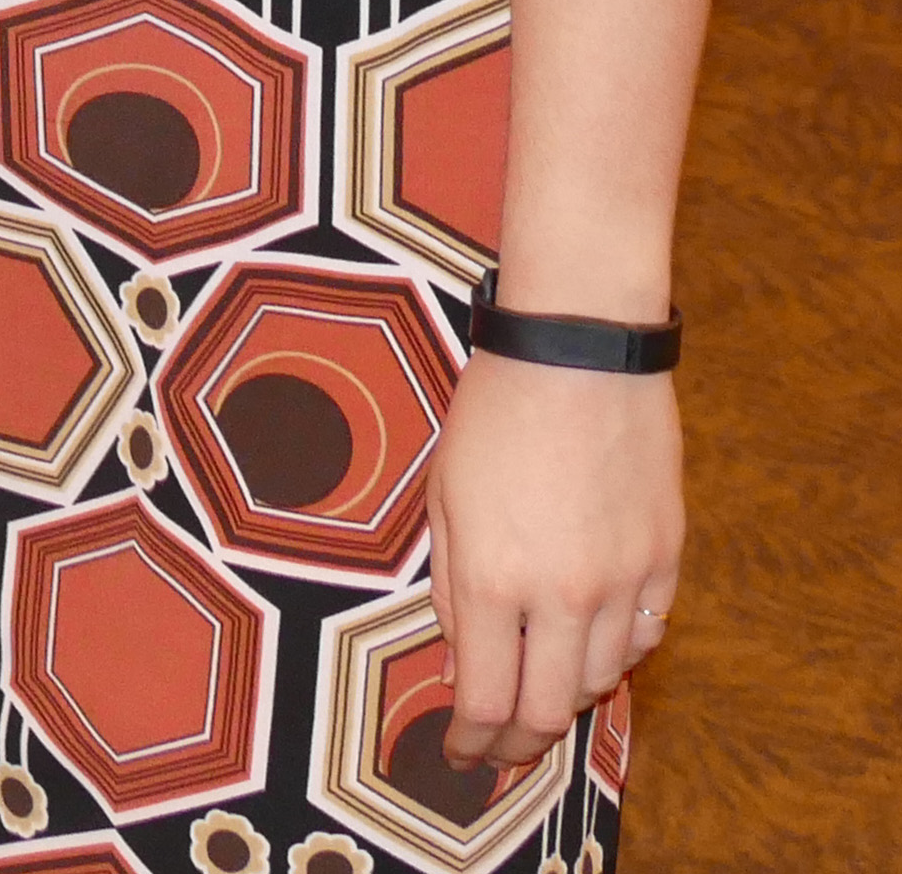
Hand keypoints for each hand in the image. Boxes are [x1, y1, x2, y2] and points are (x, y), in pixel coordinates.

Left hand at [426, 350, 682, 769]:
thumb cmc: (494, 414)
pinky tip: (587, 643)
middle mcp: (563, 596)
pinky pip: (642, 639)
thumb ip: (452, 590)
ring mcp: (622, 583)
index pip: (487, 700)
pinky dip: (613, 654)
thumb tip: (462, 670)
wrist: (577, 352)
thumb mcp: (444, 497)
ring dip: (564, 694)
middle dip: (519, 743)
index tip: (460, 755)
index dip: (472, 742)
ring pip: (599, 680)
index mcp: (495, 580)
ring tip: (538, 686)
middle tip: (500, 748)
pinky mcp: (665, 562)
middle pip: (548, 711)